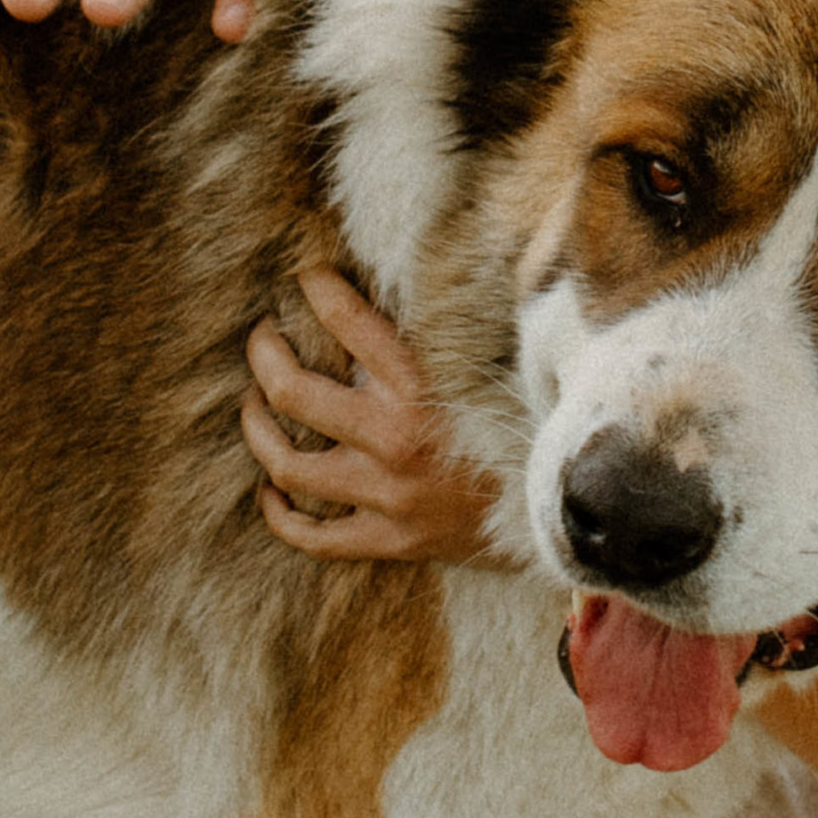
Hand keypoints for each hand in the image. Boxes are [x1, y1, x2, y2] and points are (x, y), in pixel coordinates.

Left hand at [243, 269, 505, 563]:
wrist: (562, 512)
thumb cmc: (527, 427)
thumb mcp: (496, 368)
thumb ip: (450, 333)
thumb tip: (411, 277)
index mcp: (426, 386)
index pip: (348, 321)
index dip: (317, 289)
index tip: (307, 278)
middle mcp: (396, 439)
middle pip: (291, 391)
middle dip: (266, 354)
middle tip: (264, 338)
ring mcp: (387, 495)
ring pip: (288, 464)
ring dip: (258, 430)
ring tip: (256, 407)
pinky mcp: (389, 540)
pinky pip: (313, 537)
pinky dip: (281, 515)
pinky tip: (271, 492)